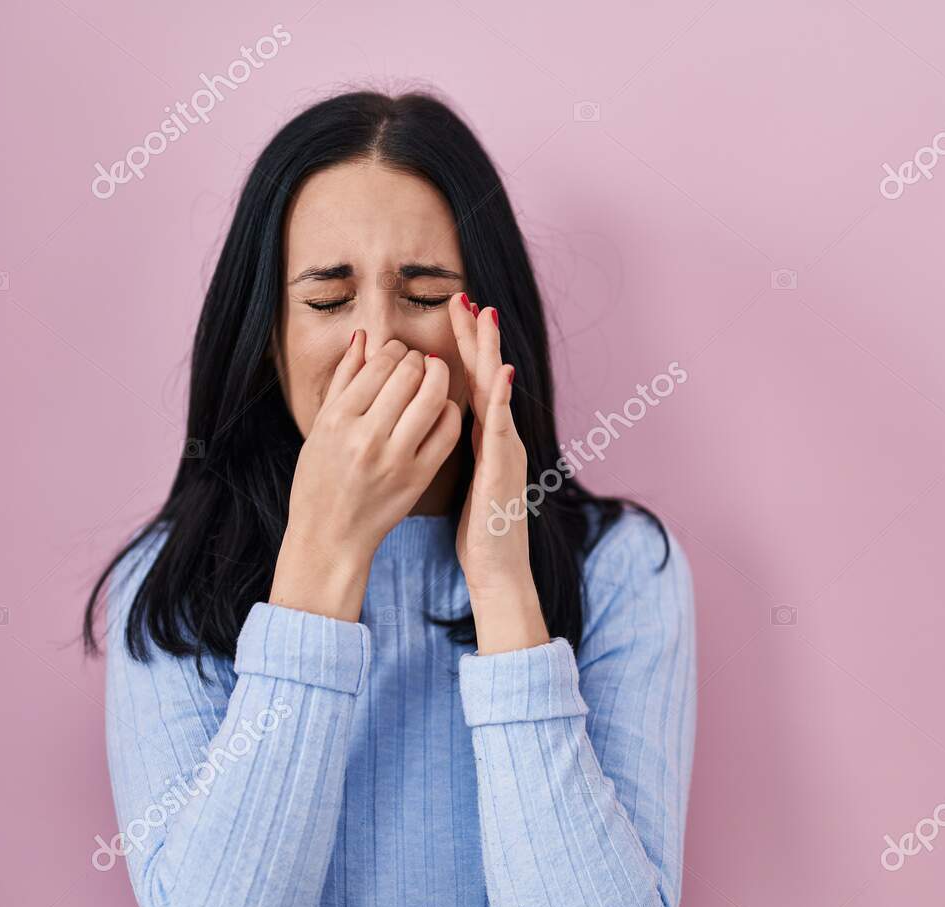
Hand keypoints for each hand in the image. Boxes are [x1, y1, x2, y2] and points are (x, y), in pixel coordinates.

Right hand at [271, 332, 461, 620]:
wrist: (330, 535)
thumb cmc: (319, 479)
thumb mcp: (319, 428)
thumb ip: (343, 380)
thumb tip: (364, 338)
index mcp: (338, 420)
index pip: (380, 364)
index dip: (396, 350)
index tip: (398, 352)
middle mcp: (367, 438)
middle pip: (410, 374)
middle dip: (419, 360)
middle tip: (419, 362)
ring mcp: (396, 459)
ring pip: (433, 397)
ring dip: (440, 377)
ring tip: (434, 376)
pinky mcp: (419, 478)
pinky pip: (447, 431)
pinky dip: (450, 410)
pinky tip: (442, 407)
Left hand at [449, 294, 547, 653]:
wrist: (500, 569)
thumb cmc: (479, 532)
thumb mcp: (465, 480)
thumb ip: (455, 449)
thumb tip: (437, 428)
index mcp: (487, 439)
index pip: (473, 382)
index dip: (463, 348)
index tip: (452, 314)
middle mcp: (501, 437)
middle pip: (488, 376)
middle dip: (475, 337)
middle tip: (465, 298)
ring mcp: (507, 450)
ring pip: (498, 392)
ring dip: (491, 354)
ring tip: (485, 318)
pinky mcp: (504, 468)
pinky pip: (502, 427)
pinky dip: (502, 398)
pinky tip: (501, 373)